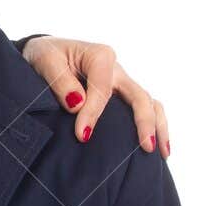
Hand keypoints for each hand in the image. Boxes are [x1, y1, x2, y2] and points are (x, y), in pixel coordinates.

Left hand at [22, 36, 169, 156]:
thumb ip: (60, 82)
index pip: (102, 89)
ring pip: (149, 103)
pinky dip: (156, 125)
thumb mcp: (45, 62)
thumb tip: (77, 105)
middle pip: (138, 96)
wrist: (46, 52)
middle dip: (144, 123)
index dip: (93, 113)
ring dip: (158, 127)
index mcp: (100, 56)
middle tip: (145, 148)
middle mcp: (117, 68)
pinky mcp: (122, 94)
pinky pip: (146, 107)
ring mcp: (123, 82)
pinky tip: (159, 147)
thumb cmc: (45, 56)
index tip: (82, 135)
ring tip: (161, 153)